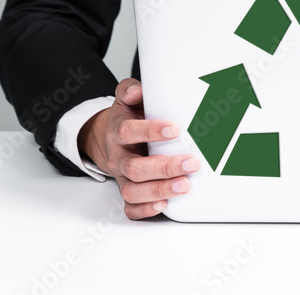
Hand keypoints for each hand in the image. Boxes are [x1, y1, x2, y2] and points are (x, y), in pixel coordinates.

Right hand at [78, 78, 197, 219]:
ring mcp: (122, 177)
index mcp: (118, 132)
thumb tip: (138, 90)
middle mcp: (119, 157)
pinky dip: (145, 210)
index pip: (128, 132)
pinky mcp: (128, 191)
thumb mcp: (126, 99)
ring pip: (133, 191)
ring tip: (184, 185)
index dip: (150, 131)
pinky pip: (130, 208)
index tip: (173, 129)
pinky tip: (164, 204)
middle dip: (164, 167)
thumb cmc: (127, 119)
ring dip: (159, 189)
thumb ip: (130, 90)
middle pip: (134, 167)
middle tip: (191, 162)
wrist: (108, 140)